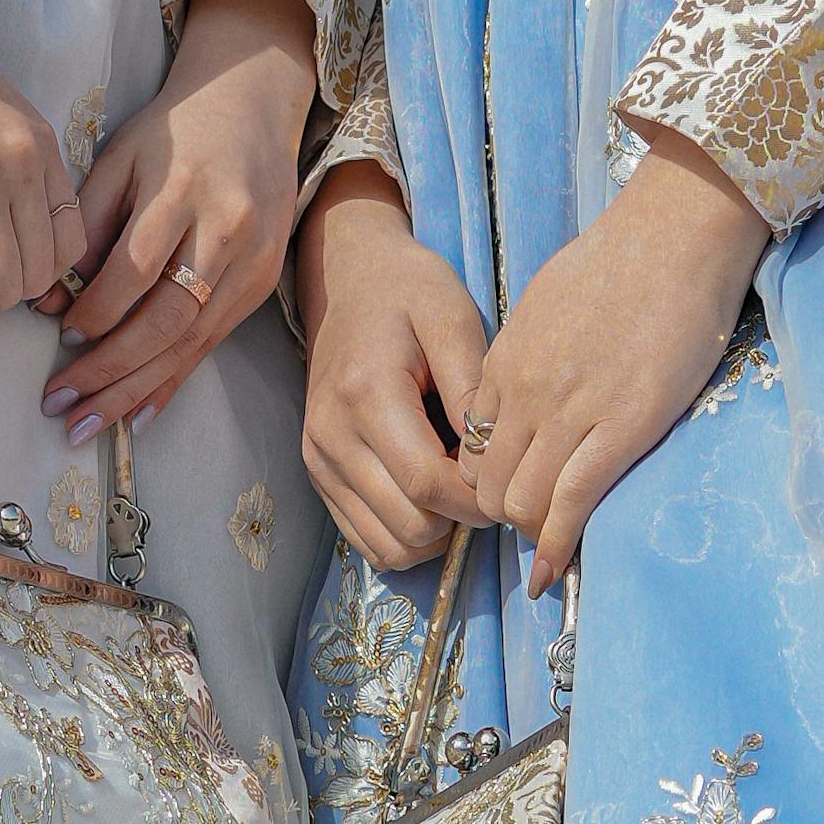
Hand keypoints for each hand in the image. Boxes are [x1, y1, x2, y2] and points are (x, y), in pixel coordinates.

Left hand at [51, 0, 316, 441]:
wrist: (253, 105)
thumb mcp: (121, 157)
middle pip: (165, 318)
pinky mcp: (261, 283)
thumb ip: (86, 224)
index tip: (58, 335)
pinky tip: (137, 414)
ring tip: (87, 424)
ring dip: (134, 390)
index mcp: (184, 192)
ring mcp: (252, 263)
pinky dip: (171, 382)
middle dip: (109, 369)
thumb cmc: (175, 130)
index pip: (136, 269)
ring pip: (189, 343)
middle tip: (60, 404)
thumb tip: (49, 300)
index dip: (95, 310)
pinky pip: (211, 344)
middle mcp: (227, 232)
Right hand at [298, 179, 494, 576]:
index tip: (506, 478)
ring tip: (457, 487)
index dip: (478, 500)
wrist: (348, 278)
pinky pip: (367, 540)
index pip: (428, 484)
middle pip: (410, 524)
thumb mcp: (453, 319)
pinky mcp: (318, 473)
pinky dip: (407, 533)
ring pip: (389, 545)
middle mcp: (332, 436)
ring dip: (435, 532)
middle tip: (484, 480)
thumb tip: (492, 461)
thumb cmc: (409, 291)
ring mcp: (319, 459)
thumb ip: (473, 391)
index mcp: (366, 395)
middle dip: (460, 518)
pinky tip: (429, 496)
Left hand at [467, 140, 764, 593]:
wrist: (673, 237)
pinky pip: (570, 502)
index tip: (502, 495)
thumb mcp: (545, 301)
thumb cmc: (621, 262)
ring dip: (530, 531)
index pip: (470, 446)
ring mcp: (570, 413)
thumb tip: (525, 384)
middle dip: (498, 514)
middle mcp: (525, 392)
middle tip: (526, 527)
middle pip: (486, 483)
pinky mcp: (620, 430)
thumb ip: (527, 352)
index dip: (481, 480)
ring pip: (519, 502)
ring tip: (548, 544)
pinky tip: (554, 573)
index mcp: (504, 361)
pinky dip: (557, 546)